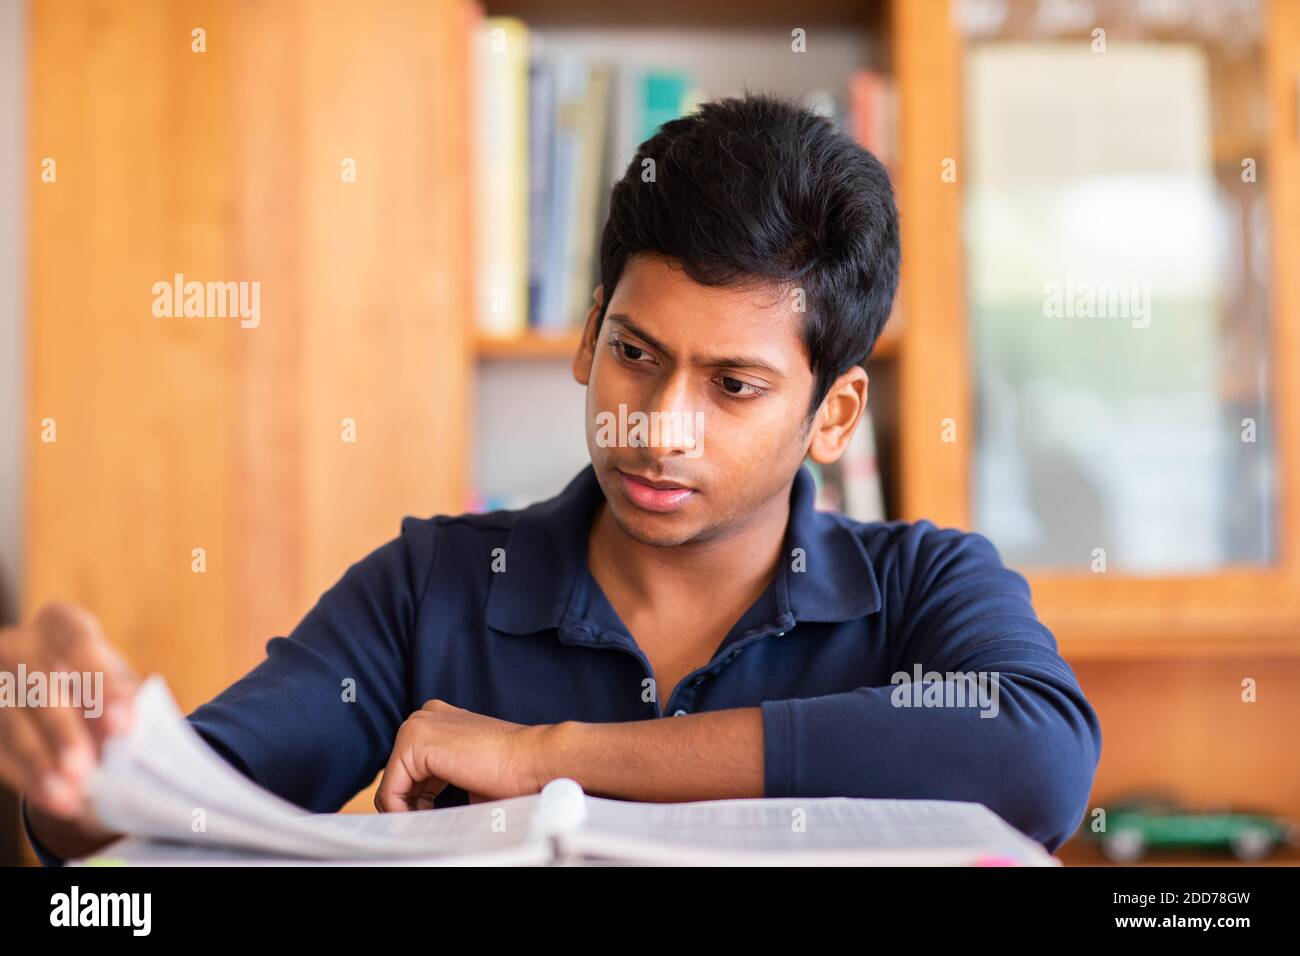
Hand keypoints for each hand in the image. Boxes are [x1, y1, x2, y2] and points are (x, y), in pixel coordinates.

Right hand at [0, 602, 137, 823]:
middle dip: (65, 729)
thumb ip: (123, 700)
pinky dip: (27, 776)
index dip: (102, 685)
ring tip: (71, 793)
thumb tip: (128, 733)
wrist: (65, 704)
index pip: (80, 645)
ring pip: (10, 719)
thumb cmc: (99, 689)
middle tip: (87, 769)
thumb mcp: (115, 685)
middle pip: (39, 683)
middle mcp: (19, 643)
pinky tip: (54, 799)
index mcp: (61, 623)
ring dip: (41, 759)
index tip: (123, 727)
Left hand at [374, 700, 551, 811]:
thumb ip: (439, 781)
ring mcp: (417, 725)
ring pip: (392, 784)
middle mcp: (425, 716)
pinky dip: (400, 814)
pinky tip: (423, 824)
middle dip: (410, 805)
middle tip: (426, 828)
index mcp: (440, 719)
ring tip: (427, 828)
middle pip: (399, 774)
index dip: (417, 799)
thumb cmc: (511, 773)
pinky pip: (390, 791)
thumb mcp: (467, 774)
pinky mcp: (413, 741)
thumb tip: (418, 812)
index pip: (410, 766)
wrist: (532, 761)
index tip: (428, 821)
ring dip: (407, 811)